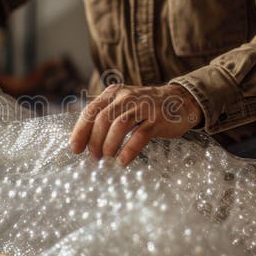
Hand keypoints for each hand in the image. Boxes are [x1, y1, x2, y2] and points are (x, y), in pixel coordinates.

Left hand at [70, 83, 202, 165]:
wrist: (180, 101)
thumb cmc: (145, 108)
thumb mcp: (123, 105)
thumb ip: (105, 117)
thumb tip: (84, 141)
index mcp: (113, 93)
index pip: (90, 111)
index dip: (80, 131)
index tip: (75, 149)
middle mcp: (126, 97)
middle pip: (103, 119)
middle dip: (94, 141)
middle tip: (94, 157)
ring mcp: (143, 107)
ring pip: (119, 125)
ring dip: (109, 145)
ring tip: (107, 159)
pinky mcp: (158, 119)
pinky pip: (140, 135)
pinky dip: (129, 150)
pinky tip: (122, 161)